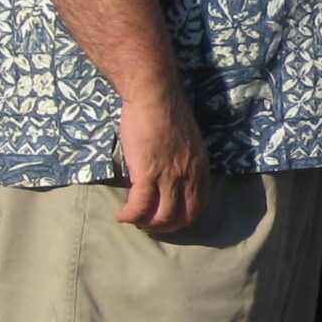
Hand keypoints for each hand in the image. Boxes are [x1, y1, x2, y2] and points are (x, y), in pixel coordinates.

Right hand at [116, 85, 211, 233]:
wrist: (154, 94)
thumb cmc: (166, 111)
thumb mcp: (186, 140)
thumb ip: (183, 160)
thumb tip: (170, 176)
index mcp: (200, 166)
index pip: (200, 204)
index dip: (183, 218)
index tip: (168, 219)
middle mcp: (189, 174)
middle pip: (184, 216)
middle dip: (166, 227)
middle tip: (149, 225)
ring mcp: (170, 174)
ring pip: (163, 216)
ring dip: (147, 224)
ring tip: (134, 220)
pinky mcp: (148, 171)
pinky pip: (140, 206)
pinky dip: (130, 216)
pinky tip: (121, 216)